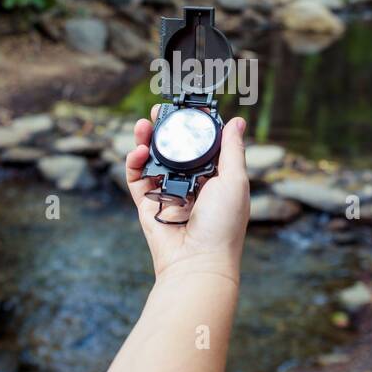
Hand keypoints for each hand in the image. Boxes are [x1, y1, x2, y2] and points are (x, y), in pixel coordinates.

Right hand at [123, 105, 249, 282]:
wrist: (198, 262)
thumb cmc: (223, 226)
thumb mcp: (235, 181)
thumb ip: (232, 150)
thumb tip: (237, 121)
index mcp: (214, 179)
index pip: (200, 146)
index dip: (192, 127)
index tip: (185, 109)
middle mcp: (190, 185)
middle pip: (173, 150)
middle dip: (164, 130)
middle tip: (157, 111)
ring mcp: (167, 195)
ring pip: (152, 161)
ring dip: (146, 141)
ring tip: (143, 124)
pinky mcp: (147, 206)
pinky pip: (137, 180)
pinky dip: (134, 163)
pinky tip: (138, 151)